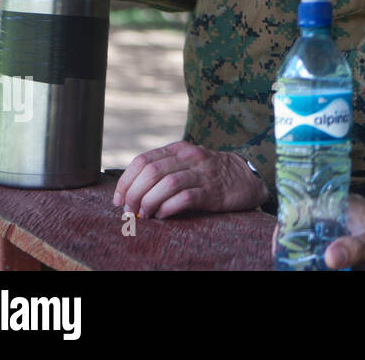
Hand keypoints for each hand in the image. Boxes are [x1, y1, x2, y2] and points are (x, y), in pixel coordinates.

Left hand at [112, 141, 267, 218]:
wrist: (246, 177)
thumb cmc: (209, 173)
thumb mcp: (186, 162)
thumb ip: (163, 170)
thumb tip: (129, 193)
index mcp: (178, 149)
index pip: (143, 160)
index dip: (125, 181)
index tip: (118, 200)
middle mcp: (190, 157)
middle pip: (152, 172)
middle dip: (135, 194)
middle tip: (131, 211)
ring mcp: (202, 173)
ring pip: (167, 184)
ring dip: (149, 202)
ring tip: (145, 214)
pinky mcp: (213, 191)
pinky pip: (185, 198)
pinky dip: (168, 208)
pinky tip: (163, 215)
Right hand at [268, 194, 364, 268]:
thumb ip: (354, 247)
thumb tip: (330, 256)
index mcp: (337, 206)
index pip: (300, 209)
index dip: (285, 226)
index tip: (279, 247)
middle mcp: (333, 217)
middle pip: (301, 228)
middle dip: (290, 245)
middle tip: (286, 264)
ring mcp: (337, 232)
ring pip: (310, 241)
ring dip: (301, 255)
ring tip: (294, 266)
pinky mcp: (343, 245)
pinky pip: (322, 252)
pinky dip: (314, 261)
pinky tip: (310, 267)